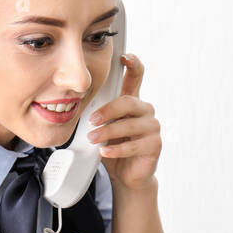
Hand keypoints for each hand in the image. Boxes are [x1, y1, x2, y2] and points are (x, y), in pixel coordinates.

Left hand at [85, 53, 161, 192]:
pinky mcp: (155, 145)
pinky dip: (116, 149)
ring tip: (93, 139)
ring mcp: (152, 128)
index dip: (133, 64)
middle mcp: (145, 111)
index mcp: (132, 102)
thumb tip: (78, 106)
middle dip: (108, 111)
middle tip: (91, 121)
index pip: (136, 77)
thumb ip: (98, 114)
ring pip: (129, 125)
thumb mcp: (103, 127)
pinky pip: (134, 145)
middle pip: (128, 102)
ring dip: (108, 132)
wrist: (126, 176)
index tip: (124, 57)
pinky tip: (105, 152)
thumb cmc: (114, 147)